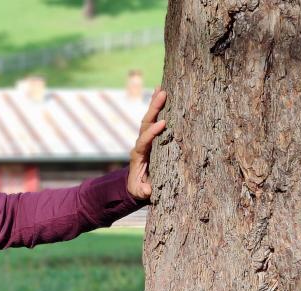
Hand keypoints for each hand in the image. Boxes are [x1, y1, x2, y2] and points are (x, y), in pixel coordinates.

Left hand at [127, 85, 167, 200]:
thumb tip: (148, 189)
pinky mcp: (151, 137)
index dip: (152, 132)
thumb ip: (143, 191)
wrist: (136, 184)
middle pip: (146, 123)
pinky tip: (163, 93)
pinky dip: (158, 107)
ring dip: (155, 104)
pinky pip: (154, 120)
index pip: (145, 140)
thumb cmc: (140, 189)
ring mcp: (146, 139)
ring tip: (162, 88)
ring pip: (150, 119)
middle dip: (154, 109)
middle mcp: (141, 144)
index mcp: (139, 155)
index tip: (163, 124)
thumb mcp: (140, 193)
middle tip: (162, 94)